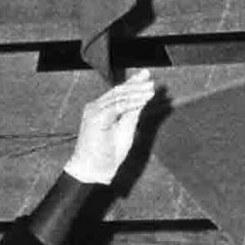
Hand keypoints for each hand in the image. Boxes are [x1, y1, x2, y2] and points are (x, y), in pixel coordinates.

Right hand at [64, 70, 155, 184]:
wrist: (93, 169)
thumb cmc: (108, 152)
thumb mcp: (124, 130)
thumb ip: (131, 115)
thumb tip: (142, 101)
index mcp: (101, 108)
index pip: (118, 92)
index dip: (132, 83)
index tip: (145, 75)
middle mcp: (95, 106)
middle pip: (118, 91)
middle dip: (135, 84)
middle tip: (150, 78)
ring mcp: (94, 111)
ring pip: (118, 96)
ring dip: (136, 92)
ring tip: (151, 89)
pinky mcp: (96, 117)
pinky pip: (117, 107)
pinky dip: (132, 103)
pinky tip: (143, 100)